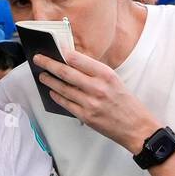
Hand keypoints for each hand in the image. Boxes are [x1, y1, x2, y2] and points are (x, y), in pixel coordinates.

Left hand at [33, 50, 158, 152]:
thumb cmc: (126, 103)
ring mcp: (89, 103)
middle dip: (49, 64)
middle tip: (38, 59)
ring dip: (49, 80)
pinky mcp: (85, 116)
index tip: (54, 48)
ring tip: (42, 75)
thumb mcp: (114, 81)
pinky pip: (65, 103)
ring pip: (62, 88)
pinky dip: (56, 96)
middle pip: (66, 72)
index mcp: (106, 75)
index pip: (78, 59)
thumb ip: (95, 73)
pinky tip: (51, 91)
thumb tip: (72, 64)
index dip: (63, 53)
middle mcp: (97, 87)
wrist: (136, 127)